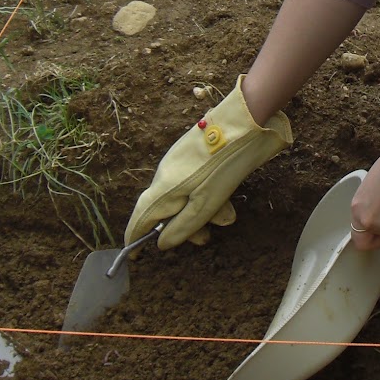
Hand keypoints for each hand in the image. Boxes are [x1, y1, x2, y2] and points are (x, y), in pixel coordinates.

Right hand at [125, 77, 291, 249]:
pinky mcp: (197, 156)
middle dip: (186, 227)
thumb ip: (183, 227)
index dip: (135, 239)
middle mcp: (166, 174)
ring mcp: (181, 163)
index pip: (140, 218)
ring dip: (205, 211)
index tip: (134, 256)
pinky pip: (197, 184)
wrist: (245, 123)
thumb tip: (162, 243)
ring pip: (186, 198)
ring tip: (228, 214)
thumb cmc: (222, 166)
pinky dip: (210, 195)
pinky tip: (229, 197)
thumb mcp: (205, 204)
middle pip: (167, 211)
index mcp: (163, 188)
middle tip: (206, 236)